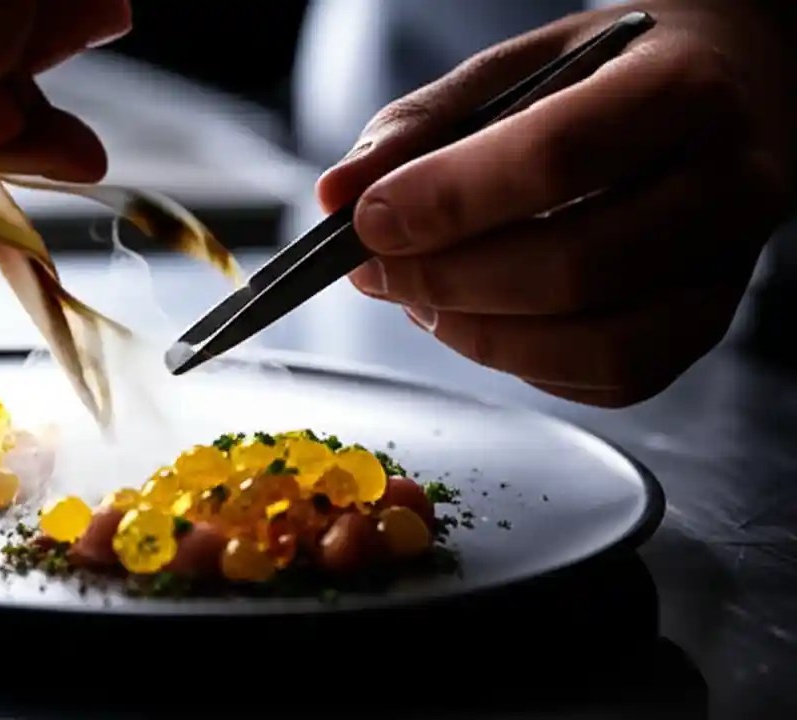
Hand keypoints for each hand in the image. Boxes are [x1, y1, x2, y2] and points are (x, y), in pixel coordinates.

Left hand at [317, 1, 794, 406]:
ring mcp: (729, 267)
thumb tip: (337, 197)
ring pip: (600, 345)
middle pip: (573, 268)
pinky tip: (482, 321)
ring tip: (420, 299)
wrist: (726, 88)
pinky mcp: (708, 324)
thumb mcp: (517, 67)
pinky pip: (613, 379)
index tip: (369, 220)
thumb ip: (422, 127)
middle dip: (446, 281)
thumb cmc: (608, 75)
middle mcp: (728, 183)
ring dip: (479, 335)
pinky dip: (526, 365)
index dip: (447, 202)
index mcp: (680, 89)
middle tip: (373, 269)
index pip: (554, 160)